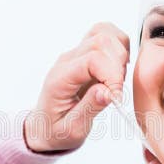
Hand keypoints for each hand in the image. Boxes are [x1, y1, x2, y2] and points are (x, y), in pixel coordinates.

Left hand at [23, 23, 129, 152]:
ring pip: (104, 33)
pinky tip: (118, 69)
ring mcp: (75, 53)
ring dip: (119, 54)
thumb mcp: (72, 130)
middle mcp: (66, 60)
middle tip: (117, 90)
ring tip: (117, 80)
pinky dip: (119, 47)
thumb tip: (108, 92)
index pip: (92, 59)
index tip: (117, 97)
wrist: (44, 126)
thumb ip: (89, 109)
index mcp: (60, 79)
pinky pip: (105, 34)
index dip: (112, 75)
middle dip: (118, 65)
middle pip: (101, 41)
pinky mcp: (84, 52)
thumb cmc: (56, 130)